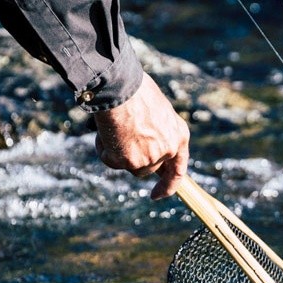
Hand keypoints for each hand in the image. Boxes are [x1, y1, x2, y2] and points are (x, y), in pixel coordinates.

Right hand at [93, 73, 189, 199]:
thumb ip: (156, 132)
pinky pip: (110, 160)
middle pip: (148, 169)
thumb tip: (144, 144)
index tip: (157, 195)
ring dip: (117, 151)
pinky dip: (103, 148)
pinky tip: (104, 130)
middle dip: (133, 159)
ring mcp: (148, 159)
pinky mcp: (128, 161)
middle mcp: (167, 150)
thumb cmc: (136, 90)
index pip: (178, 171)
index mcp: (179, 136)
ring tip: (112, 126)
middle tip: (118, 142)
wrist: (120, 87)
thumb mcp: (157, 112)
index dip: (168, 185)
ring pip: (128, 165)